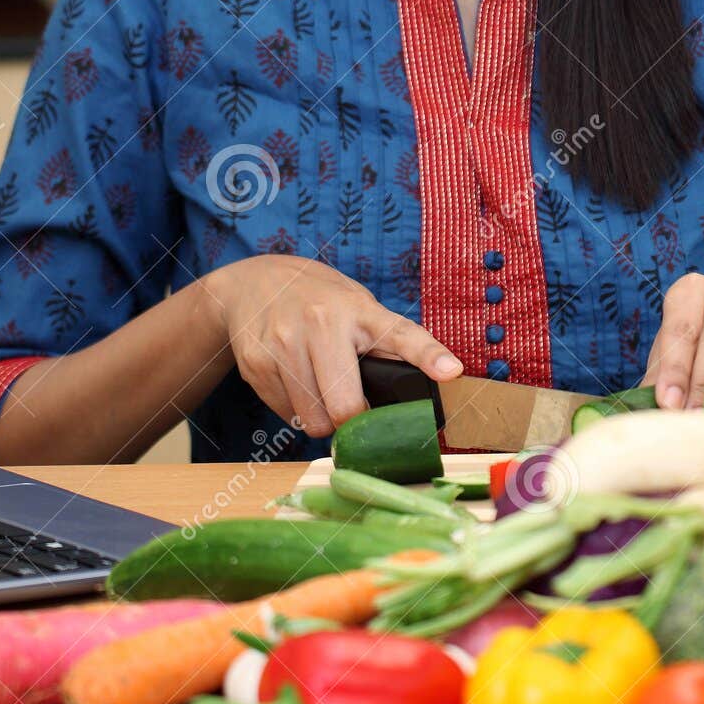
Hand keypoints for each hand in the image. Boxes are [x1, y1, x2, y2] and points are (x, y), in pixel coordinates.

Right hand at [204, 255, 461, 439]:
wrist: (253, 283)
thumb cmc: (319, 300)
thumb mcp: (358, 306)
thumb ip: (387, 343)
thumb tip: (429, 385)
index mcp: (359, 310)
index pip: (402, 334)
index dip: (428, 355)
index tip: (451, 371)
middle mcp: (320, 323)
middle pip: (346, 408)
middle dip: (352, 419)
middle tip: (351, 404)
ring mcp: (283, 344)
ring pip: (313, 421)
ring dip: (321, 418)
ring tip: (319, 387)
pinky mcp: (255, 364)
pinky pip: (286, 416)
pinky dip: (294, 410)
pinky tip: (292, 380)